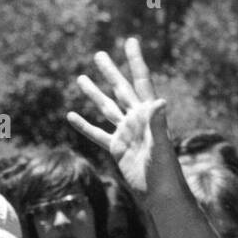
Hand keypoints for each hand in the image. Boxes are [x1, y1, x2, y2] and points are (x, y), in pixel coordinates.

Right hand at [67, 38, 176, 202]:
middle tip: (99, 54)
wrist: (161, 196)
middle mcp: (137, 120)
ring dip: (94, 94)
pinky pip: (97, 135)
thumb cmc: (166, 172)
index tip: (130, 41)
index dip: (136, 61)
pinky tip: (71, 116)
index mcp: (149, 114)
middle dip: (110, 72)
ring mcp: (126, 134)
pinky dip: (85, 126)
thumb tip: (159, 101)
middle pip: (121, 90)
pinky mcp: (117, 149)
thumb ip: (158, 123)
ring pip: (107, 108)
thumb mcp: (161, 146)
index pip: (141, 81)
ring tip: (81, 78)